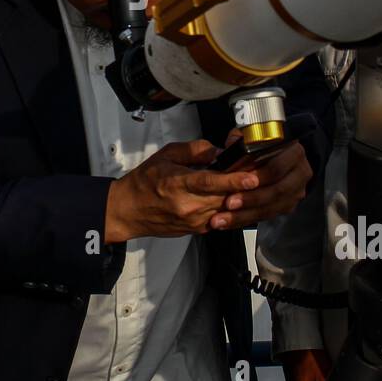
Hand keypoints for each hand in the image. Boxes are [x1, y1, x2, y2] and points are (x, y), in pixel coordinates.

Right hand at [104, 139, 258, 242]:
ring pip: (226, 207)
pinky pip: (220, 217)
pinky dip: (225, 206)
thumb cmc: (144, 182)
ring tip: (239, 183)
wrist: (128, 211)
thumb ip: (194, 150)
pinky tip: (222, 196)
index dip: (233, 180)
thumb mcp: (166, 155)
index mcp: (178, 184)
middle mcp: (187, 206)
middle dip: (241, 185)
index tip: (251, 178)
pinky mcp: (197, 230)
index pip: (210, 182)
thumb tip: (218, 151)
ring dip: (234, 195)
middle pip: (224, 195)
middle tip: (252, 172)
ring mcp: (193, 221)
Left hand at [207, 139, 311, 231]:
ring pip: (271, 207)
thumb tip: (227, 152)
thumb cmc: (261, 145)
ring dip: (244, 215)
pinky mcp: (288, 206)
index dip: (259, 176)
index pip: (277, 167)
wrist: (279, 156)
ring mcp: (296, 192)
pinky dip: (246, 219)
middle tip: (229, 203)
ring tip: (222, 219)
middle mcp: (300, 173)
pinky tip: (228, 222)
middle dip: (250, 198)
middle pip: (276, 190)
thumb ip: (240, 140)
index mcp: (293, 152)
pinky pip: (267, 216)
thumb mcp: (251, 135)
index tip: (238, 181)